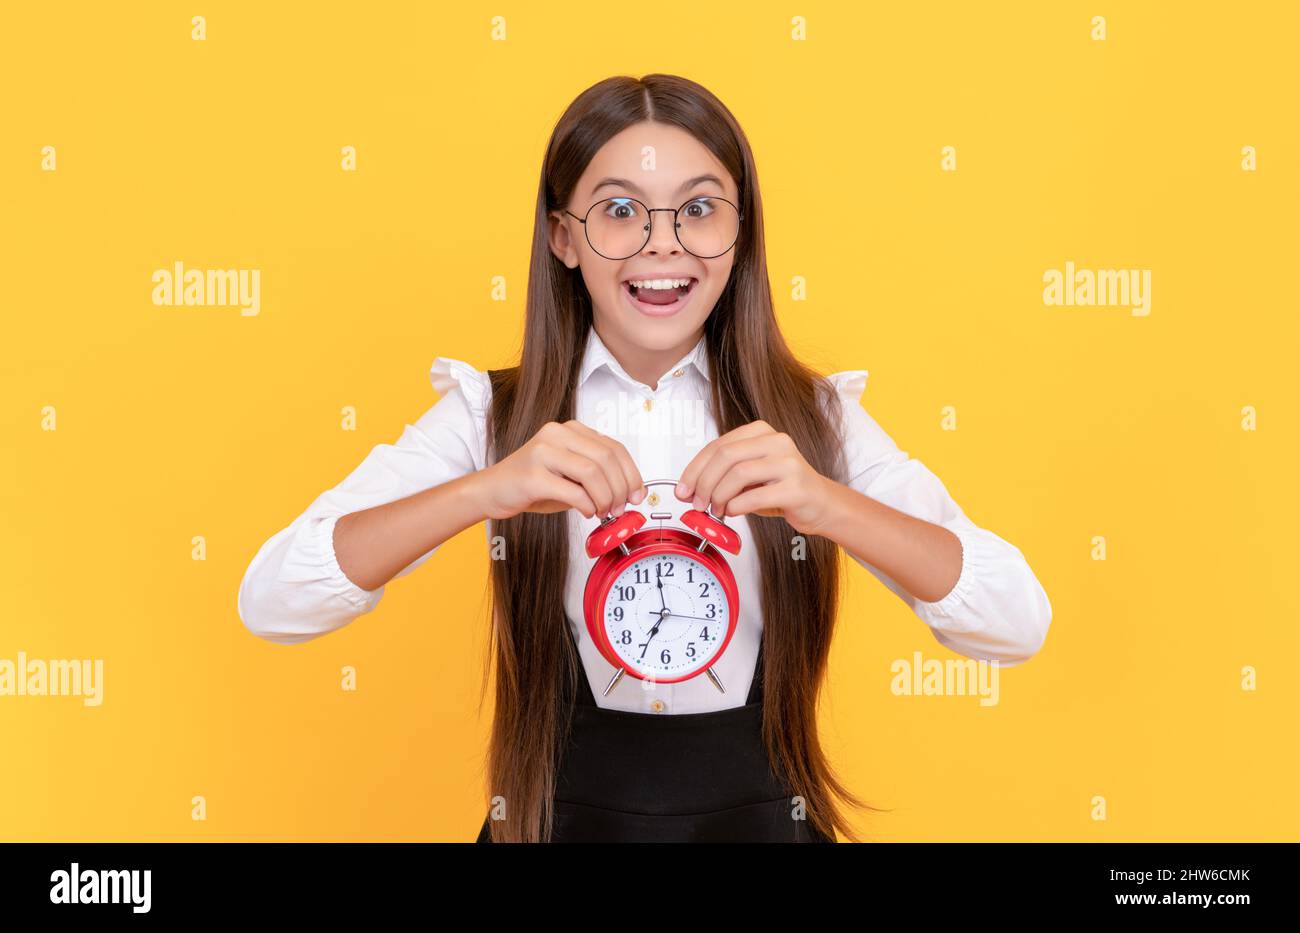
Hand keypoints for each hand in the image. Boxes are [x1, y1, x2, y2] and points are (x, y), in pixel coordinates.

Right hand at [471, 420, 645, 520]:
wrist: (492, 490)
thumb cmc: (534, 484)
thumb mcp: (571, 475)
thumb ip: (599, 476)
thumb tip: (632, 493)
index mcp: (570, 430)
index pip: (614, 447)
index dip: (631, 473)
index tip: (638, 495)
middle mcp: (557, 434)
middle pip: (606, 458)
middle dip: (620, 488)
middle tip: (621, 507)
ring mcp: (543, 452)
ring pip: (592, 472)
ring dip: (605, 498)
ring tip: (603, 511)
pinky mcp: (533, 475)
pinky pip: (573, 491)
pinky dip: (587, 505)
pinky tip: (587, 512)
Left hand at [674, 420, 833, 534]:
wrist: (821, 504)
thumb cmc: (782, 489)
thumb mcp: (750, 475)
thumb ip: (723, 475)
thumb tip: (690, 489)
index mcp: (761, 432)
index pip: (718, 445)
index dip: (694, 469)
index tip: (682, 489)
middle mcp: (776, 441)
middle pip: (725, 456)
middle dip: (703, 482)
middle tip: (696, 503)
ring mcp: (788, 463)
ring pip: (738, 474)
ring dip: (719, 496)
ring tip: (716, 509)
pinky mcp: (796, 487)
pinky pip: (755, 496)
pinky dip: (736, 507)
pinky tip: (733, 511)